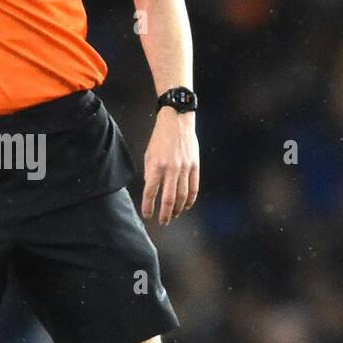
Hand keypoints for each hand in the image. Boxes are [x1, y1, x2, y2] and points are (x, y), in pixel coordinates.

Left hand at [141, 109, 199, 224]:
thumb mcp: (149, 155)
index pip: (150, 192)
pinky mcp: (195, 166)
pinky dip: (190, 200)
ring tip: (173, 215)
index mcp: (156, 166)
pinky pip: (193, 188)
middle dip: (165, 214)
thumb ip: (150, 173)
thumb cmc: (160, 138)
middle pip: (168, 199)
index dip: (148, 206)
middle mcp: (171, 169)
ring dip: (177, 209)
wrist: (177, 121)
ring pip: (182, 196)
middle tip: (162, 221)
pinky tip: (185, 206)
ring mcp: (185, 168)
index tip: (147, 215)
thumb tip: (152, 190)